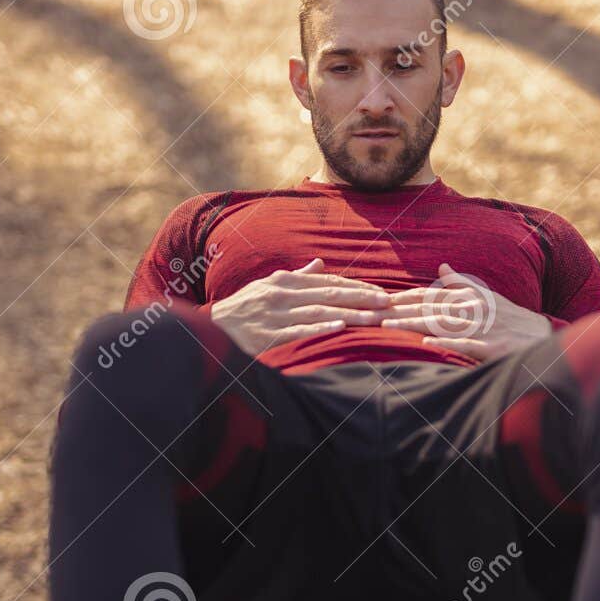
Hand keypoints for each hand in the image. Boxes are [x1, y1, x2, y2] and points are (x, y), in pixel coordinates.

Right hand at [210, 259, 390, 357]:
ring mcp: (275, 315)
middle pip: (329, 295)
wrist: (211, 327)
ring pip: (319, 312)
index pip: (327, 283)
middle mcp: (282, 294)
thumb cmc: (245, 307)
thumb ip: (298, 277)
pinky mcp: (268, 335)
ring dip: (349, 315)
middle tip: (387, 303)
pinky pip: (299, 331)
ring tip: (373, 318)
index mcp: (285, 281)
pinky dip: (320, 329)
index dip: (356, 286)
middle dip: (361, 298)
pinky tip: (340, 329)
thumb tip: (321, 265)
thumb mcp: (269, 286)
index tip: (381, 292)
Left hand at [380, 262, 551, 361]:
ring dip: (412, 325)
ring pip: (441, 325)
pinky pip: (465, 346)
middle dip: (397, 311)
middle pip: (428, 309)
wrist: (543, 339)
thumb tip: (442, 268)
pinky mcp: (492, 349)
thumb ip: (462, 284)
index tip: (377, 300)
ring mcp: (482, 329)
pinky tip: (426, 345)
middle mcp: (473, 310)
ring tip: (386, 326)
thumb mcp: (488, 296)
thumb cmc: (511, 319)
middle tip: (370, 314)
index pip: (429, 296)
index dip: (402, 298)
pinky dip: (446, 345)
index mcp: (469, 297)